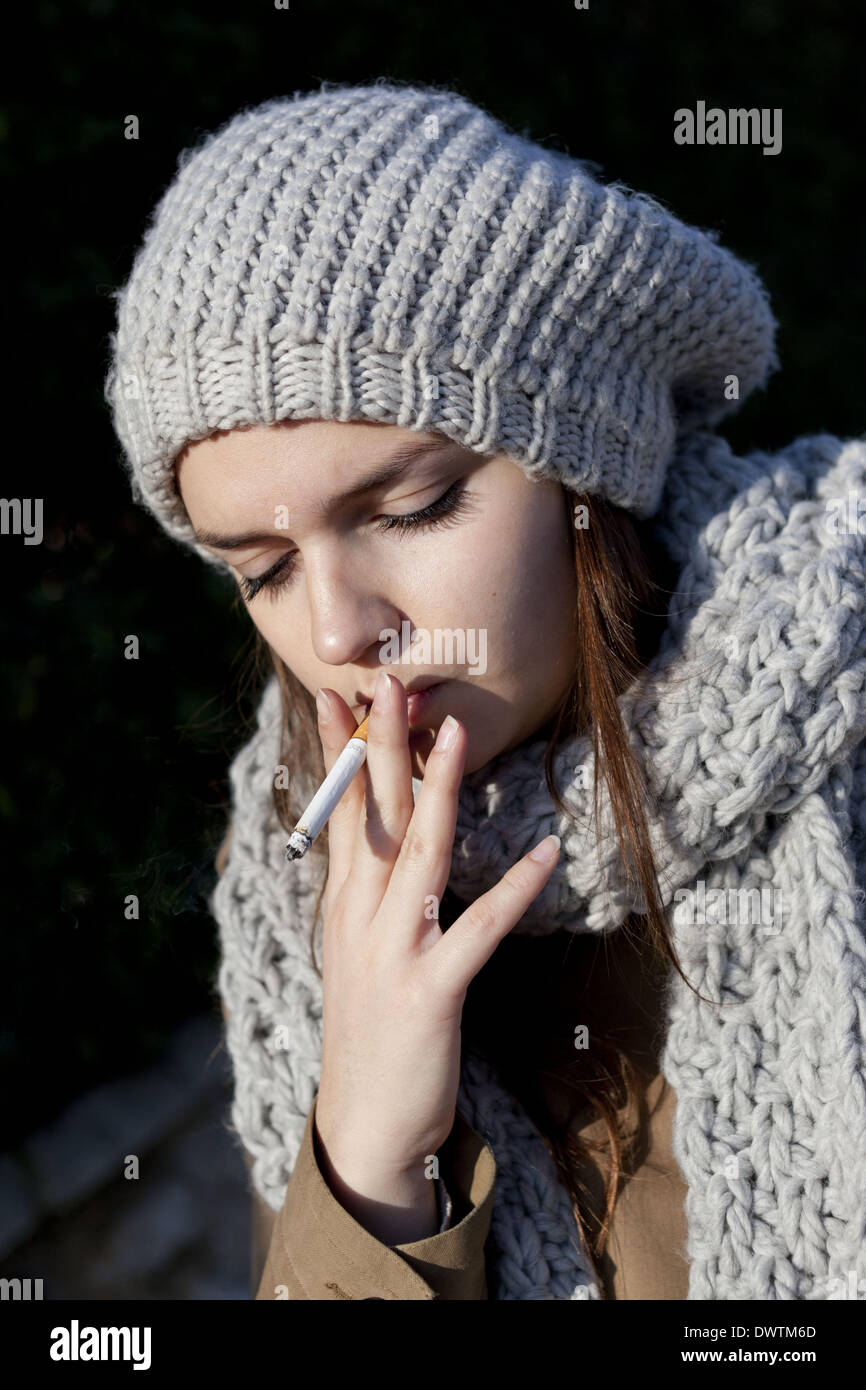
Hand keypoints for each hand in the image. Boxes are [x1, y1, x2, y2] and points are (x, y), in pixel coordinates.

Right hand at [313, 670, 560, 1202]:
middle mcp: (360, 918)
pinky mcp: (431, 991)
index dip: (343, 752)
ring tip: (455, 736)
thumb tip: (384, 836)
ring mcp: (393, 953)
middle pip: (371, 816)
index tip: (343, 694)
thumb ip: (369, 892)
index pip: (340, 812)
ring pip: (419, 855)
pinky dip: (516, 888)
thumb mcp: (357, 951)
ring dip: (439, 792)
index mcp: (343, 906)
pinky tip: (547, 852)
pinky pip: (480, 928)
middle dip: (380, 746)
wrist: (364, 1125)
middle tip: (389, 682)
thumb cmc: (370, 1029)